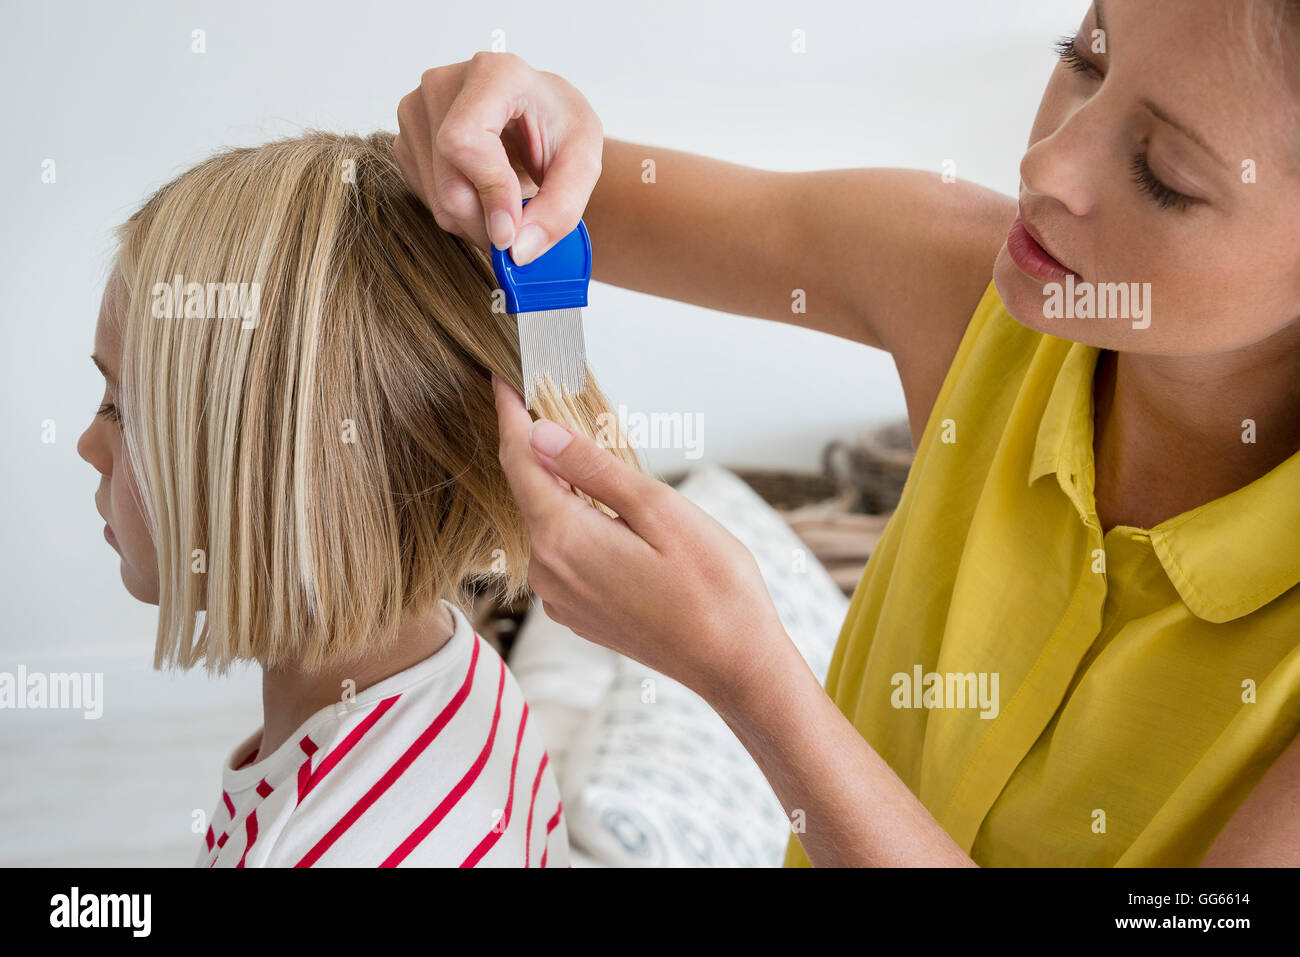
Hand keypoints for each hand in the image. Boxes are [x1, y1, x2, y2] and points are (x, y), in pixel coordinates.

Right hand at [394, 52, 604, 264]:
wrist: (537, 115)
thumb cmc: (559, 127)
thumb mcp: (582, 163)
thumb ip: (560, 208)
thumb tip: (519, 251)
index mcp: (493, 74)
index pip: (465, 141)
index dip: (489, 192)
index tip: (513, 232)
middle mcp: (443, 85)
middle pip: (449, 182)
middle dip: (487, 224)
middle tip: (520, 235)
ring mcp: (417, 112)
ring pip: (436, 200)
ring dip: (477, 224)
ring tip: (508, 209)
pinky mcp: (406, 141)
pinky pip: (427, 200)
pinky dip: (460, 215)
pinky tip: (484, 196)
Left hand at [491, 375, 791, 707]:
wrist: (734, 665)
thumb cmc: (712, 588)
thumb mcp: (658, 510)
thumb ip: (593, 469)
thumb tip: (541, 433)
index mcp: (563, 539)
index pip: (518, 461)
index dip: (509, 416)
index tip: (502, 380)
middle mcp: (548, 573)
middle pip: (532, 492)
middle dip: (545, 450)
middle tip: (566, 407)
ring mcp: (561, 599)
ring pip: (551, 523)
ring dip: (569, 490)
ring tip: (606, 464)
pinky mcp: (579, 614)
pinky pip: (566, 554)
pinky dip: (581, 525)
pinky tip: (618, 519)